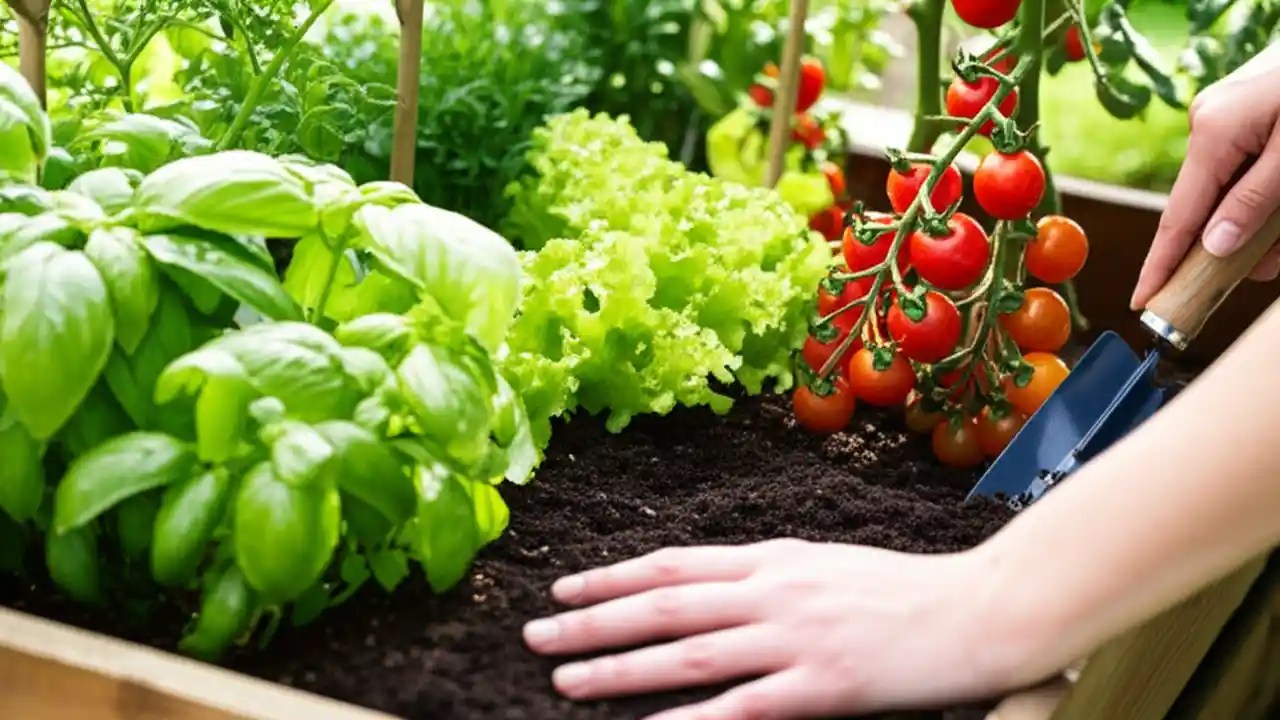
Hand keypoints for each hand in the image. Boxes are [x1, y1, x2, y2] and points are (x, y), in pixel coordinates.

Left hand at [522, 539, 1040, 718]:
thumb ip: (765, 577)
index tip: (563, 587)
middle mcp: (772, 591)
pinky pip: (739, 708)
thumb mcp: (821, 566)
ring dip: (618, 669)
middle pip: (663, 606)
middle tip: (535, 635)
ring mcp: (795, 638)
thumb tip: (707, 589)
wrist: (978, 610)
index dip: (611, 576)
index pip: (672, 565)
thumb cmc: (901, 591)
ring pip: (687, 654)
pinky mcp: (823, 686)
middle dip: (592, 620)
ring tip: (565, 680)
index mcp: (771, 558)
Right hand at [1131, 42, 1279, 309]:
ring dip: (1259, 220)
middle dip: (1232, 245)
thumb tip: (1214, 248)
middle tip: (1264, 269)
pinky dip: (1264, 195)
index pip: (1178, 217)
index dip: (1161, 266)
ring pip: (1230, 191)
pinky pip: (1243, 169)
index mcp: (1213, 134)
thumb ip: (1256, 202)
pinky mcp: (1239, 115)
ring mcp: (1221, 118)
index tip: (1143, 303)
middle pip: (1206, 207)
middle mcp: (1207, 126)